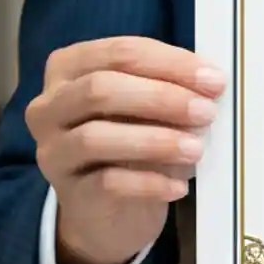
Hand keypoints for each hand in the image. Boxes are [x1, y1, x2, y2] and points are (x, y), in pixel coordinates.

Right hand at [26, 37, 225, 263]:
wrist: (112, 210)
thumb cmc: (134, 145)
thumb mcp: (148, 110)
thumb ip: (169, 89)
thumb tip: (210, 82)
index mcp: (69, 69)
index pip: (119, 53)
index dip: (170, 64)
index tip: (213, 80)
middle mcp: (49, 106)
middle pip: (100, 89)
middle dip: (161, 98)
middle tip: (206, 112)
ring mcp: (54, 151)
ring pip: (96, 137)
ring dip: (155, 140)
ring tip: (196, 149)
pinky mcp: (69, 192)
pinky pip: (107, 183)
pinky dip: (149, 183)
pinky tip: (179, 186)